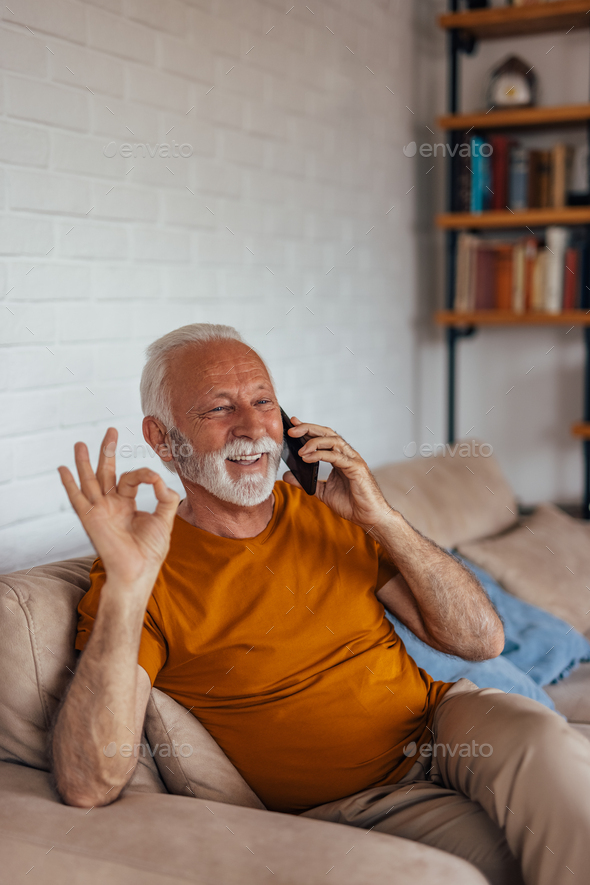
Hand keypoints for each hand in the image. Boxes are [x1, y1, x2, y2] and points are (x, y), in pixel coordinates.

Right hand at [58, 428, 179, 587]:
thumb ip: (166, 497)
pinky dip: (69, 483)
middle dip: (107, 451)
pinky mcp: (90, 518)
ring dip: (84, 461)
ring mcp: (99, 510)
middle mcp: (111, 504)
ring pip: (90, 480)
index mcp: (127, 504)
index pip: (131, 478)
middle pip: (106, 472)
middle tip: (111, 431)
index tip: (155, 479)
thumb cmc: (151, 550)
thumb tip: (160, 480)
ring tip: (80, 443)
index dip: (144, 474)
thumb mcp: (165, 519)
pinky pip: (77, 498)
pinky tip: (63, 469)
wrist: (138, 570)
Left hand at [282, 417, 392, 528]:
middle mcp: (348, 455)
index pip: (324, 437)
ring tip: (300, 450)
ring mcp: (353, 460)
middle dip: (309, 429)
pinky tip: (308, 458)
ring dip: (314, 442)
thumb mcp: (322, 491)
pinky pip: (336, 456)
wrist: (369, 517)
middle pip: (328, 433)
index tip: (293, 425)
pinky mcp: (356, 468)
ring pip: (333, 441)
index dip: (309, 429)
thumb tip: (287, 475)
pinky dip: (320, 454)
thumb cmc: (352, 504)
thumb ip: (305, 483)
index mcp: (340, 458)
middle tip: (292, 430)